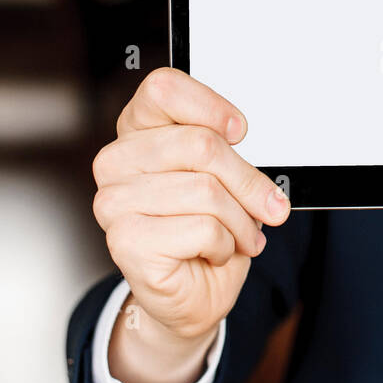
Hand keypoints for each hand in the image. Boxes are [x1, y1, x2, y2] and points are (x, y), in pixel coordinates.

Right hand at [92, 68, 289, 352]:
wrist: (194, 293)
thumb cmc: (208, 230)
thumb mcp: (225, 179)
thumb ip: (227, 153)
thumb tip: (253, 156)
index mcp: (136, 131)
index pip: (163, 89)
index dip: (210, 107)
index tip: (240, 131)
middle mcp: (115, 161)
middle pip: (200, 144)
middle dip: (248, 181)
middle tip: (269, 207)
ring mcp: (113, 201)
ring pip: (207, 191)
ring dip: (241, 221)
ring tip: (242, 235)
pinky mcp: (124, 240)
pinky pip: (203, 229)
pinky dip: (226, 245)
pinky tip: (215, 252)